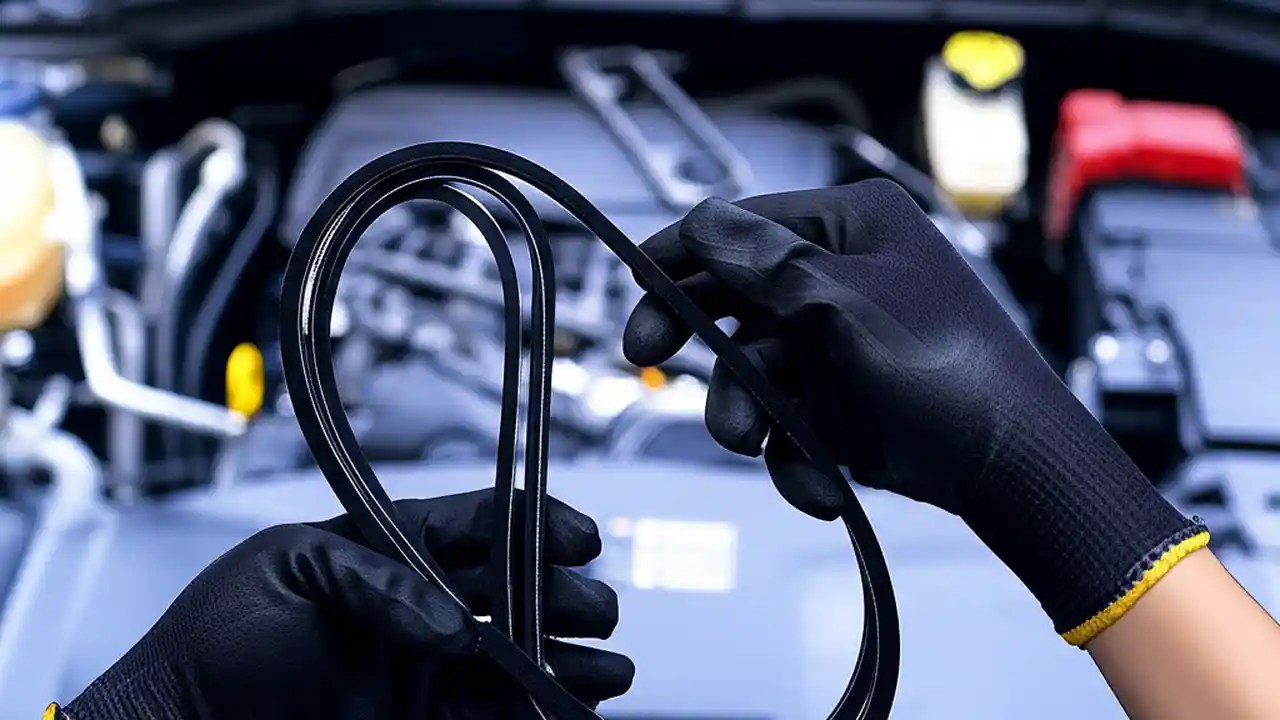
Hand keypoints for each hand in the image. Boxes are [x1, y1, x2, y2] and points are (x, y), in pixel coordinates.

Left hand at [66, 490, 632, 718]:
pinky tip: (572, 710)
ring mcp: (423, 670)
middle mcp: (415, 608)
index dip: (533, 525)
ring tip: (610, 672)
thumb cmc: (215, 640)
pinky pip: (494, 715)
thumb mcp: (289, 570)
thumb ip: (380, 582)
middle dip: (564, 596)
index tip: (579, 537)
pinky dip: (537, 713)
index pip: (475, 525)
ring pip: (516, 659)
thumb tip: (457, 627)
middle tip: (596, 611)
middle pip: (511, 593)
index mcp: (385, 550)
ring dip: (567, 662)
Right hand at [623, 180, 1200, 642]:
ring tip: (750, 438)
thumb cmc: (949, 366)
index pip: (744, 227)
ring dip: (745, 409)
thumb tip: (701, 220)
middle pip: (735, 299)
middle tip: (647, 354)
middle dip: (700, 339)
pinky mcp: (841, 399)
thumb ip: (764, 266)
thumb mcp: (845, 304)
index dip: (683, 252)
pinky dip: (793, 453)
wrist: (1014, 465)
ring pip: (753, 370)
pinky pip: (787, 418)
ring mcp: (837, 342)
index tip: (635, 277)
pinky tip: (817, 481)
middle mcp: (838, 276)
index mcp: (850, 227)